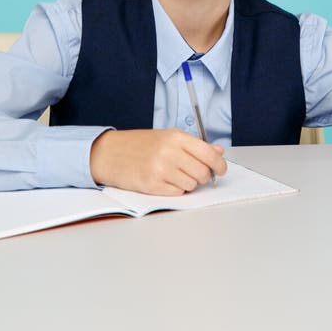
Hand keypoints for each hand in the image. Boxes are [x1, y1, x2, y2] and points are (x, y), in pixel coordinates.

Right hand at [90, 128, 226, 193]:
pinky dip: (175, 190)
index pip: (209, 153)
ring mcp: (160, 169)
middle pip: (202, 172)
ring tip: (174, 175)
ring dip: (188, 183)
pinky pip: (177, 193)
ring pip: (191, 185)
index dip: (220, 164)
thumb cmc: (139, 144)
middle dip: (202, 176)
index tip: (221, 169)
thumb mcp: (167, 137)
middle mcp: (169, 151)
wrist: (110, 153)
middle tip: (193, 173)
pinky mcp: (151, 185)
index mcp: (176, 136)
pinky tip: (165, 181)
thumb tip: (218, 151)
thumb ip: (194, 145)